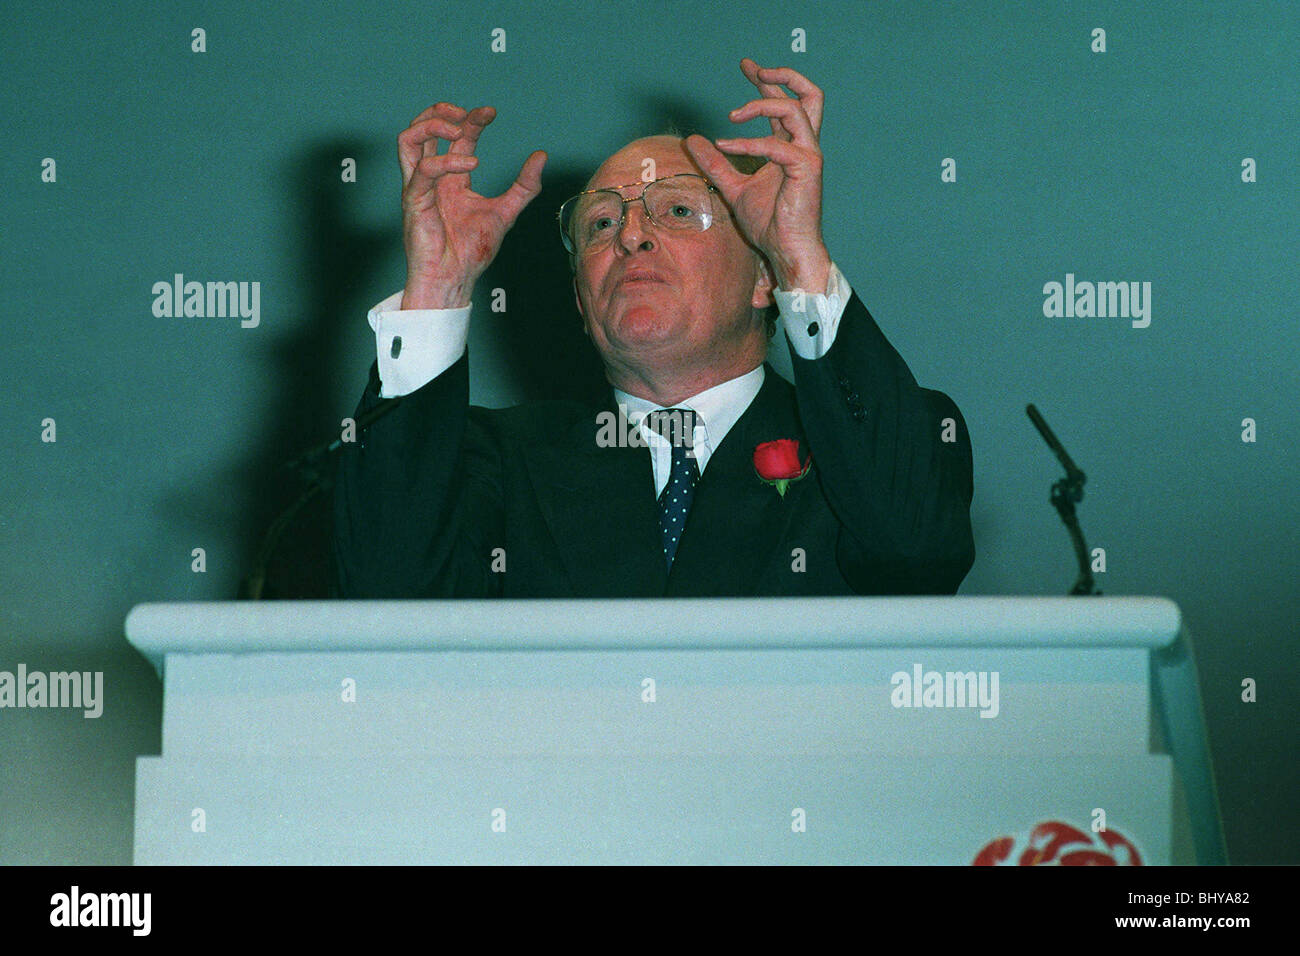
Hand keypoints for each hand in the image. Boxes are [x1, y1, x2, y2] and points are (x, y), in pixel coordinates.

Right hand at [398, 103, 545, 308]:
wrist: (454, 280)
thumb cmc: (472, 252)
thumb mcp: (506, 211)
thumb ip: (524, 186)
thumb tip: (541, 156)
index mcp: (450, 178)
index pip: (454, 136)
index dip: (471, 119)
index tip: (491, 112)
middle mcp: (431, 178)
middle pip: (422, 129)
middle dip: (442, 113)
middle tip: (467, 115)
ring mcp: (419, 188)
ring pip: (408, 140)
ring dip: (432, 126)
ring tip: (460, 129)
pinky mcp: (413, 201)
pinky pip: (423, 170)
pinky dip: (446, 161)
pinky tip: (472, 164)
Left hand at [683, 58, 830, 292]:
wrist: (785, 250)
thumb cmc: (768, 223)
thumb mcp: (733, 187)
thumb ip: (716, 163)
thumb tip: (692, 140)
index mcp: (791, 146)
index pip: (785, 103)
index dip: (767, 81)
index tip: (746, 68)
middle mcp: (804, 146)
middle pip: (808, 94)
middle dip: (780, 75)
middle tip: (751, 69)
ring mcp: (809, 155)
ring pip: (795, 109)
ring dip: (762, 105)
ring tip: (732, 115)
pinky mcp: (807, 169)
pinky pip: (777, 145)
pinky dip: (749, 143)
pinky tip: (727, 146)